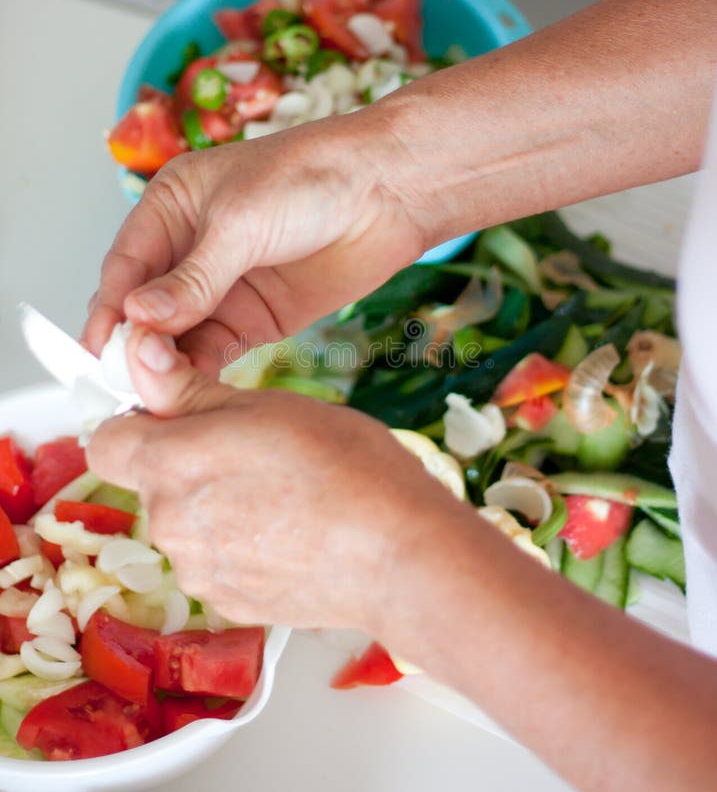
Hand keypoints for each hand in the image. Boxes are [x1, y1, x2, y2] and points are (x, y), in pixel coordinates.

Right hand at [82, 111, 426, 376]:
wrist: (388, 192)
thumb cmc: (312, 178)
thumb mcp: (240, 222)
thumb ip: (193, 277)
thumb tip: (138, 318)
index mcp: (171, 209)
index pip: (125, 267)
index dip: (109, 311)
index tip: (98, 354)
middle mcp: (191, 251)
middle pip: (146, 308)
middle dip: (136, 345)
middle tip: (128, 385)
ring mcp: (224, 288)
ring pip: (178, 336)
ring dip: (167, 365)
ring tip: (158, 396)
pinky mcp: (257, 318)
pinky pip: (217, 351)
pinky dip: (201, 373)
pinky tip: (192, 394)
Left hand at [86, 327, 459, 629]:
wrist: (399, 554)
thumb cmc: (349, 471)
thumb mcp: (266, 405)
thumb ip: (187, 389)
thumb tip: (140, 356)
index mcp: (172, 463)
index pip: (106, 440)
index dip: (138, 421)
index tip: (175, 414)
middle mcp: (172, 523)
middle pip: (152, 482)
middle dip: (188, 462)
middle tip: (251, 448)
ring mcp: (199, 570)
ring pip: (186, 523)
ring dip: (215, 506)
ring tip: (280, 494)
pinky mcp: (227, 603)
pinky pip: (215, 562)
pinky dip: (238, 546)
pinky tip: (289, 532)